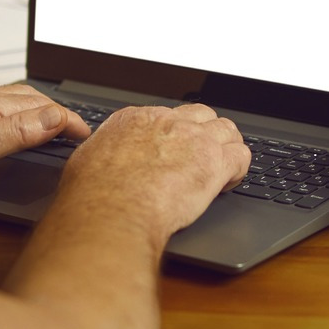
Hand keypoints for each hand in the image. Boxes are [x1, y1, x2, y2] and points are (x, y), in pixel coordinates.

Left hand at [0, 85, 88, 187]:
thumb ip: (17, 132)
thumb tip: (55, 118)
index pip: (42, 107)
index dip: (68, 120)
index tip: (85, 134)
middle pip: (28, 97)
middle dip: (56, 109)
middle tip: (74, 128)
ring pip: (8, 100)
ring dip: (34, 109)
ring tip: (48, 123)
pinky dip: (11, 113)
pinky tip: (4, 124)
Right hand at [58, 104, 250, 241]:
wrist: (113, 212)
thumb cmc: (94, 196)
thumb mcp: (87, 162)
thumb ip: (103, 154)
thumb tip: (99, 161)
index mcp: (136, 120)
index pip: (169, 116)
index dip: (177, 135)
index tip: (177, 151)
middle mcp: (167, 122)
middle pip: (201, 116)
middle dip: (205, 135)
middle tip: (203, 158)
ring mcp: (194, 139)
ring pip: (227, 130)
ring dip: (227, 149)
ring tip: (222, 170)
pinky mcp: (214, 162)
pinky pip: (241, 156)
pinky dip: (238, 170)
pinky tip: (227, 183)